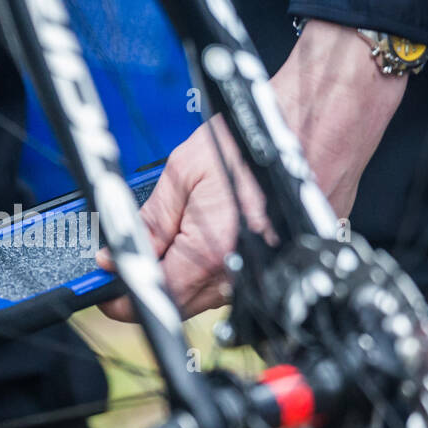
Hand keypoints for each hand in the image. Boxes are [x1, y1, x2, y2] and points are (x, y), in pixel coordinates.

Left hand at [98, 19, 408, 320]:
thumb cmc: (255, 141)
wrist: (319, 125)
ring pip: (207, 292)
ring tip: (187, 222)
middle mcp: (240, 277)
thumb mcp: (184, 172)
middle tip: (138, 244)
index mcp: (210, 256)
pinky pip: (236, 279)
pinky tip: (217, 226)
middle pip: (180, 301)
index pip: (154, 298)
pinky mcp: (279, 269)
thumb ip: (148, 222)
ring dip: (185, 269)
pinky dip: (216, 262)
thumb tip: (116, 255)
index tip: (107, 279)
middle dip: (153, 277)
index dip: (122, 293)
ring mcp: (263, 277)